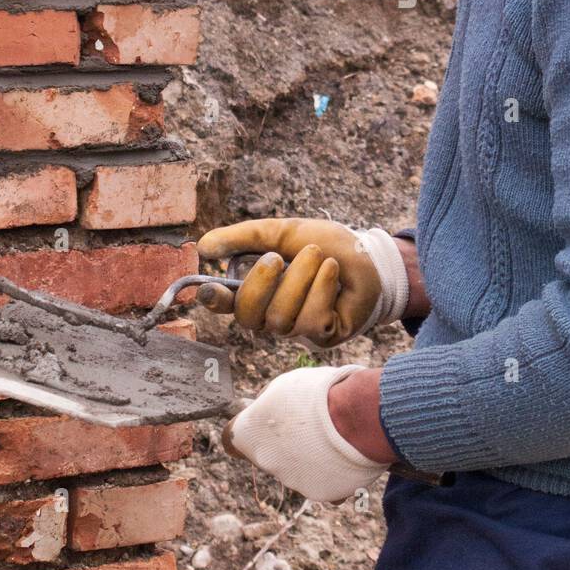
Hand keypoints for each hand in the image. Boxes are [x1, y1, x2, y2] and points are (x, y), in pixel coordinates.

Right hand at [196, 217, 408, 348]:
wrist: (366, 253)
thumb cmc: (324, 244)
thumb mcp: (283, 232)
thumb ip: (244, 237)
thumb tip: (203, 246)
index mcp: (258, 290)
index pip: (227, 303)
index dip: (212, 300)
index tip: (207, 289)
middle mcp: (272, 315)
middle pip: (248, 317)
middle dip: (260, 285)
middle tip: (278, 258)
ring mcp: (298, 330)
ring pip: (282, 319)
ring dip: (301, 279)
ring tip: (318, 256)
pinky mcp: (323, 336)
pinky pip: (311, 321)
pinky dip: (322, 288)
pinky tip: (332, 272)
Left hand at [222, 364, 391, 502]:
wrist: (357, 417)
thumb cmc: (319, 393)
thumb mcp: (284, 385)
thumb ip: (269, 401)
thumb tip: (266, 406)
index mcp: (249, 434)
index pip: (231, 440)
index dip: (242, 431)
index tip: (254, 426)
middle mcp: (267, 462)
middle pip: (271, 452)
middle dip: (286, 441)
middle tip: (309, 423)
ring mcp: (293, 480)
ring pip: (299, 467)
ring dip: (311, 454)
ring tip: (334, 432)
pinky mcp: (320, 492)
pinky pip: (325, 480)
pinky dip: (333, 470)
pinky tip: (345, 452)